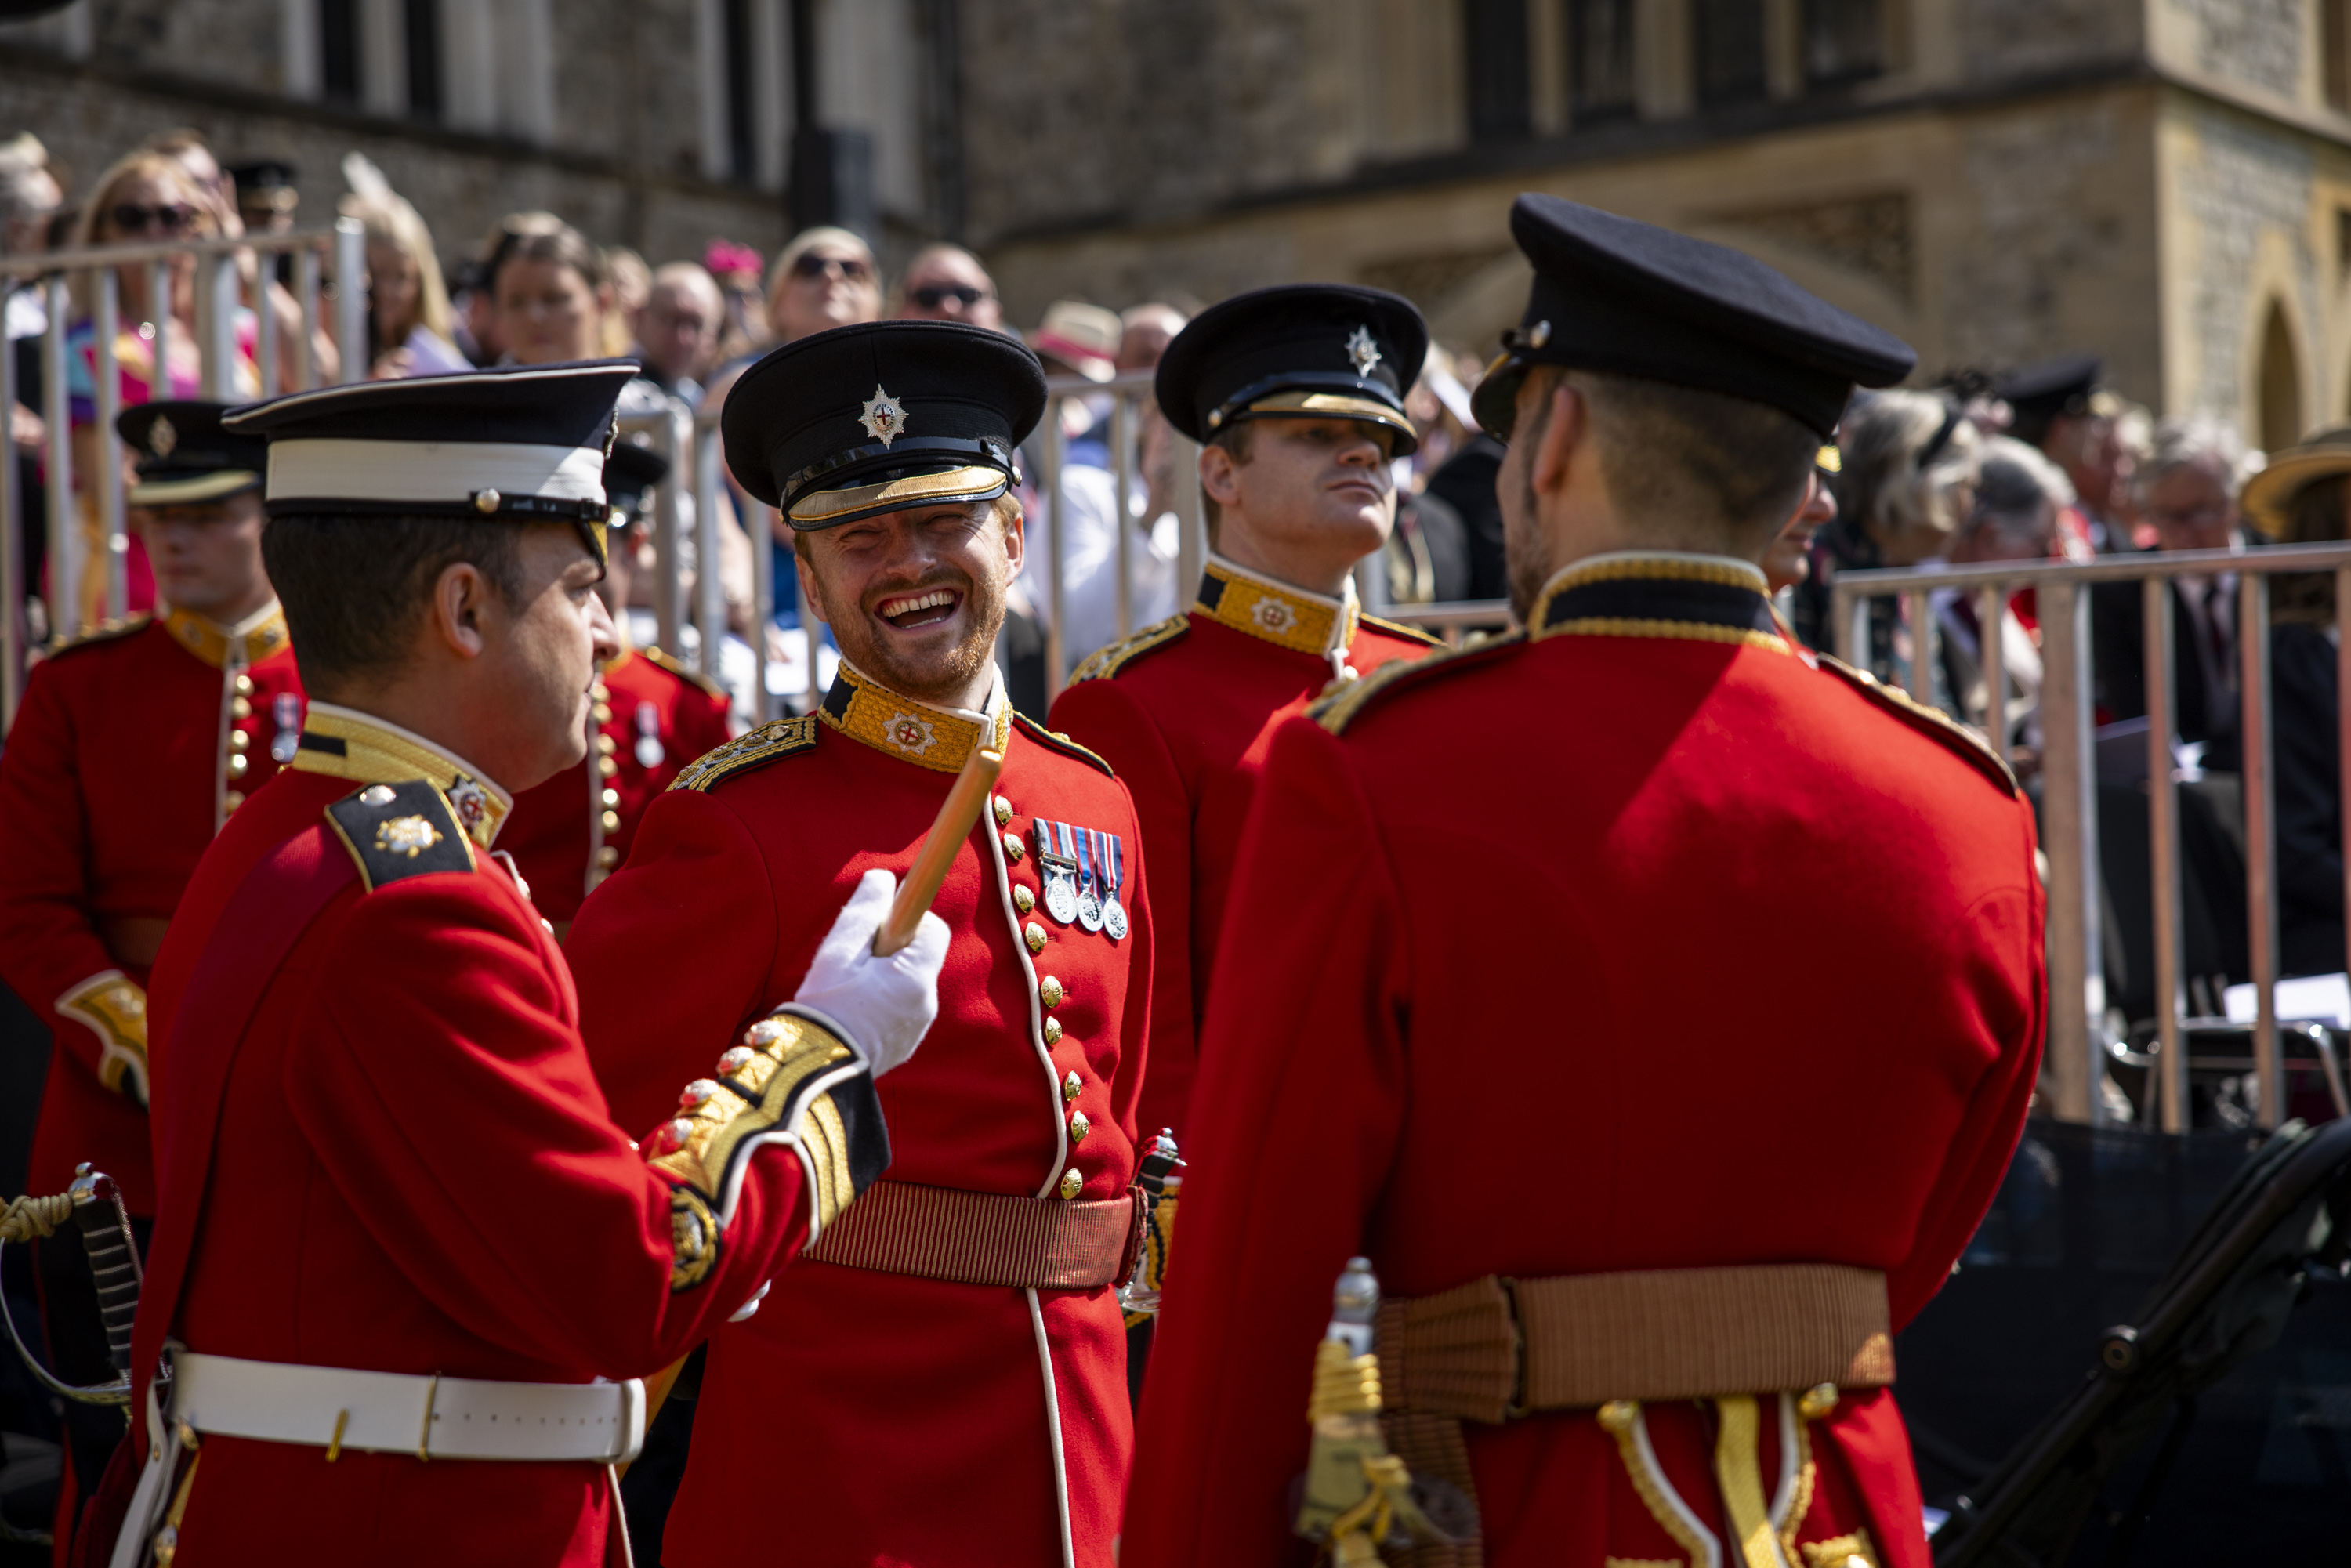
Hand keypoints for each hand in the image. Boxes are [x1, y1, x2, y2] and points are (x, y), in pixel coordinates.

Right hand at [790, 868, 944, 1076]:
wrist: (813, 1070)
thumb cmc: (824, 1006)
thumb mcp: (839, 950)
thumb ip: (865, 910)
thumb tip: (883, 878)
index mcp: (916, 978)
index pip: (933, 928)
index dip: (908, 916)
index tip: (881, 921)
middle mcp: (926, 1003)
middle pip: (920, 956)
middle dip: (891, 948)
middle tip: (854, 960)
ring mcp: (918, 1028)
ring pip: (909, 984)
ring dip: (885, 977)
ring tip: (848, 990)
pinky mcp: (905, 1045)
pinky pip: (901, 1009)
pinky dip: (882, 1002)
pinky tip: (853, 1012)